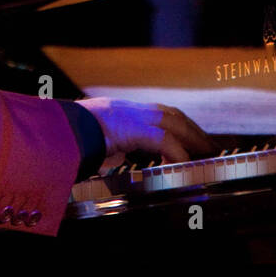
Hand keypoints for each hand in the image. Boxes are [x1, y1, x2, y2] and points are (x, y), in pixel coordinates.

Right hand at [77, 97, 216, 163]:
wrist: (63, 126)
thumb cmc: (76, 134)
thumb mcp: (101, 140)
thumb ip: (114, 148)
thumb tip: (115, 160)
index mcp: (132, 112)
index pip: (168, 118)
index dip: (185, 130)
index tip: (197, 144)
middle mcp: (139, 110)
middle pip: (179, 120)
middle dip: (197, 135)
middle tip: (213, 151)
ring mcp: (139, 116)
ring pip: (177, 126)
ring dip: (194, 142)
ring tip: (207, 159)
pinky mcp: (137, 128)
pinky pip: (165, 143)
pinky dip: (177, 155)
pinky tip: (185, 166)